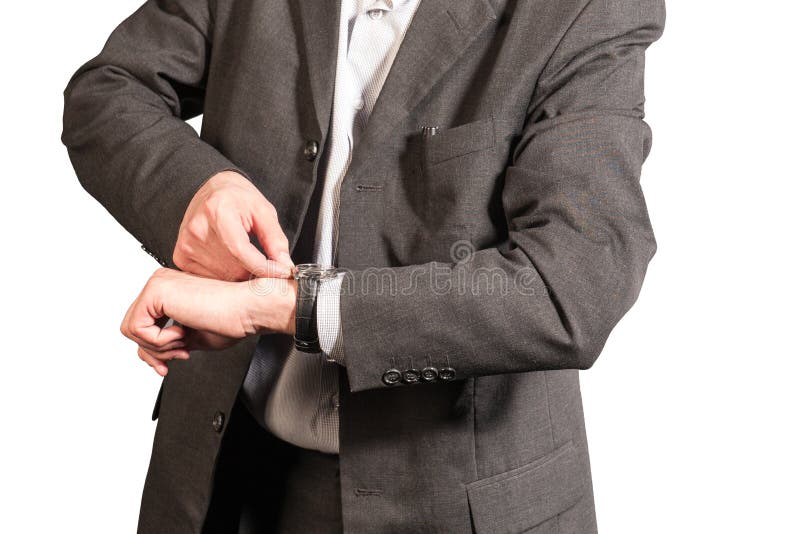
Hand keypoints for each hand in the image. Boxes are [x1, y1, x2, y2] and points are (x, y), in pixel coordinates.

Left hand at [121, 268, 296, 375]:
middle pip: (132, 327)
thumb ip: (168, 343)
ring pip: (131, 329)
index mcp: (171, 290)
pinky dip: (159, 342)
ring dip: (159, 347)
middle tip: (181, 355)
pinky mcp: (156, 291)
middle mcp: (161, 283)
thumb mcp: (192, 338)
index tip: (172, 361)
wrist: (250, 308)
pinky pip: (137, 328)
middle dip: (154, 351)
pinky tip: (183, 334)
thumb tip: (149, 355)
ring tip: (185, 343)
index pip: (143, 322)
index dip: (154, 349)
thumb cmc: (234, 319)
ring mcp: (157, 284)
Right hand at [173, 171, 293, 280]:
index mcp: (218, 211)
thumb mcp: (263, 211)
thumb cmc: (238, 199)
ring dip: (240, 274)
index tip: (281, 273)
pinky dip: (225, 275)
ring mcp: (186, 244)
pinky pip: (210, 279)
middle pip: (233, 268)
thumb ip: (275, 239)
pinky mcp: (181, 256)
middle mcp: (197, 229)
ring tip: (244, 258)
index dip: (264, 267)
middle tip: (265, 264)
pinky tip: (229, 260)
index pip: (241, 250)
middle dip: (254, 271)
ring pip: (223, 277)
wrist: (212, 192)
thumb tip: (284, 265)